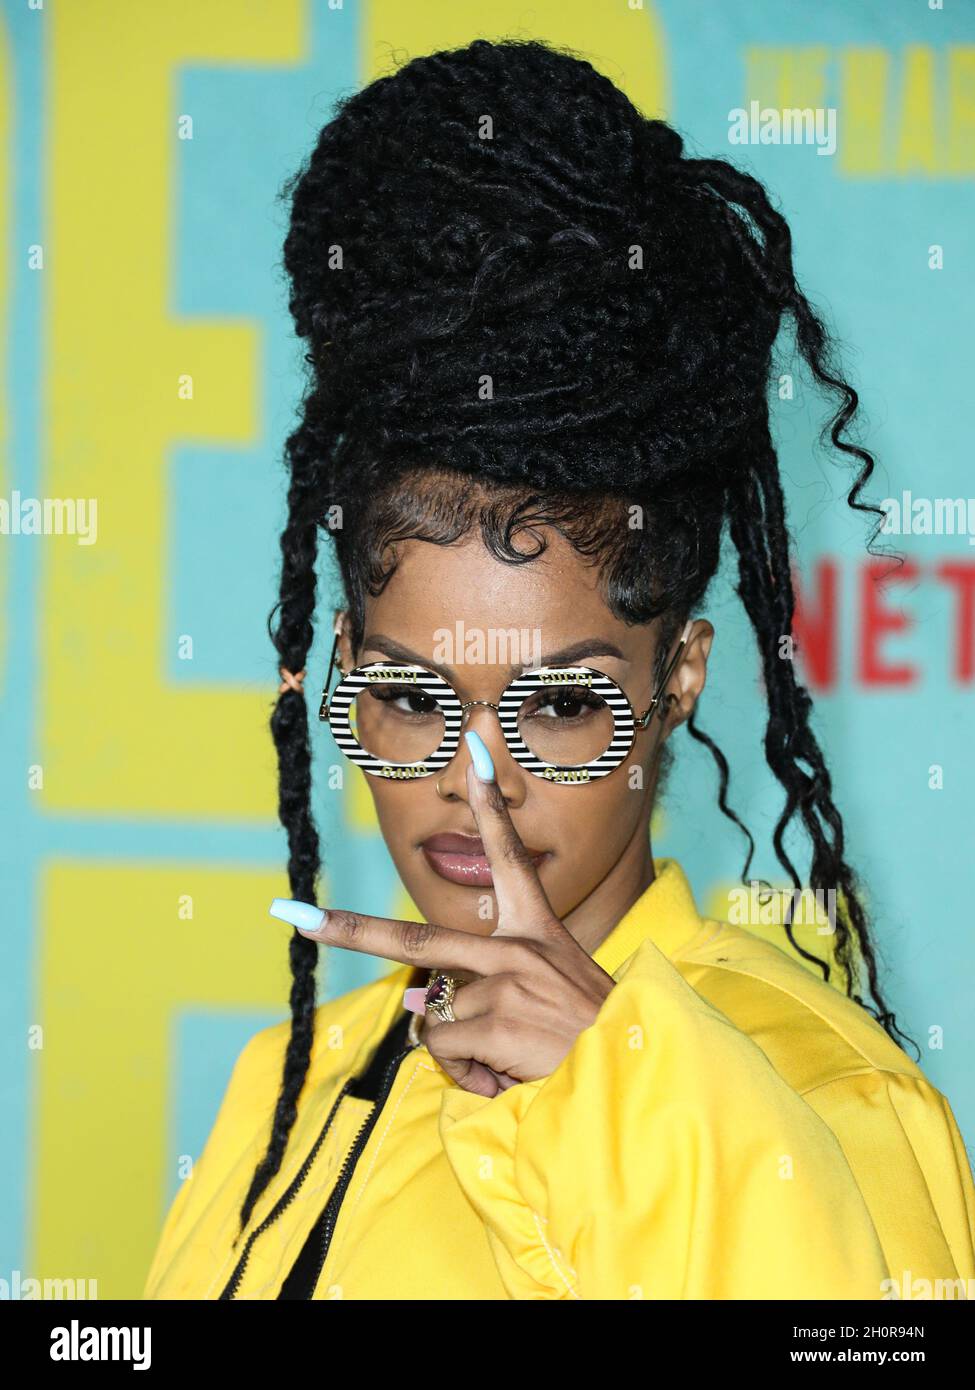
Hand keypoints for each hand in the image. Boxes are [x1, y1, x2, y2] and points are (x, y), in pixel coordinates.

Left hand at [304, 759, 615, 1096]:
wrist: (638, 1075)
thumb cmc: (594, 1042)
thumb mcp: (548, 1002)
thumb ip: (487, 994)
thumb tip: (418, 1003)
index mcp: (540, 932)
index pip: (511, 857)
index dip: (490, 807)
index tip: (476, 752)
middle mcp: (519, 948)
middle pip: (416, 937)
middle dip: (349, 930)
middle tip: (295, 916)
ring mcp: (505, 982)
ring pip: (435, 1017)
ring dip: (460, 1050)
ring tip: (514, 1060)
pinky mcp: (494, 1019)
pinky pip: (444, 1049)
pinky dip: (466, 1072)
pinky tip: (509, 1074)